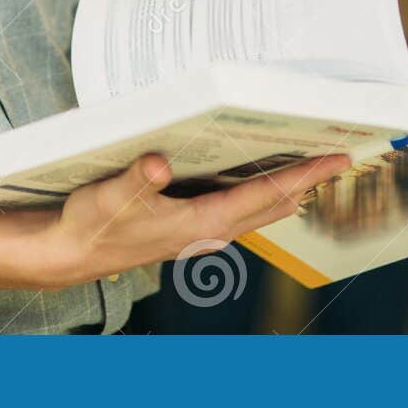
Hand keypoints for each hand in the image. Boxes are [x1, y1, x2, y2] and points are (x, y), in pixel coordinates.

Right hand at [0, 152, 350, 293]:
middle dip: (306, 179)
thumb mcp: (110, 196)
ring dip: (285, 185)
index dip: (303, 175)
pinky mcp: (186, 222)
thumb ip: (135, 179)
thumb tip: (157, 162)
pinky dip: (257, 189)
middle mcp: (208, 229)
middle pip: (272, 203)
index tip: (336, 157)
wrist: (68, 253)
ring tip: (310, 161)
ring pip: (257, 207)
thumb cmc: (91, 225)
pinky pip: (236, 204)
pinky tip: (255, 171)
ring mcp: (199, 228)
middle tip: (339, 154)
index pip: (265, 195)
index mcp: (201, 221)